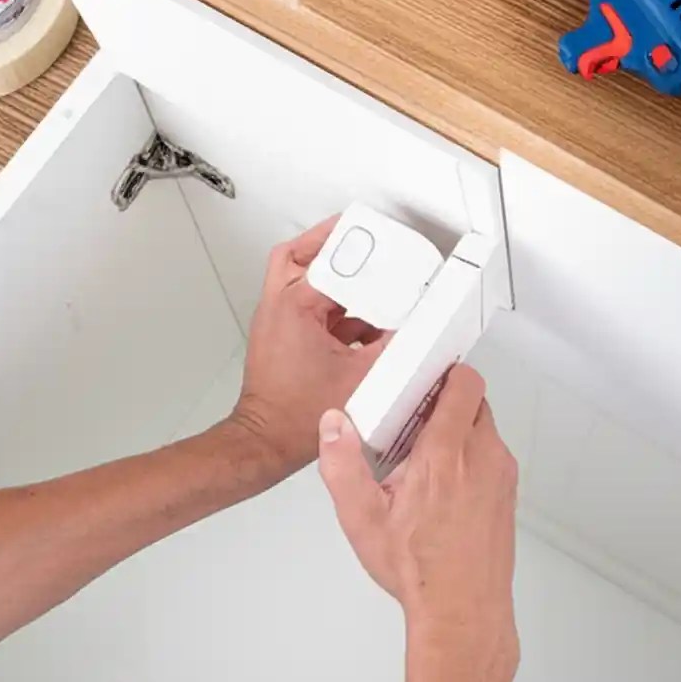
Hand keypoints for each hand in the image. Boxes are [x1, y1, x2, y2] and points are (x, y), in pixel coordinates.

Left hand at [230, 216, 388, 470]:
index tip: (381, 240)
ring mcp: (279, 321)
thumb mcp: (361, 376)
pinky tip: (366, 324)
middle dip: (335, 246)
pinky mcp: (285, 336)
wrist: (267, 442)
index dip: (361, 250)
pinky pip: (312, 308)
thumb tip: (412, 328)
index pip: (330, 260)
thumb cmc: (295, 416)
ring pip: (306, 280)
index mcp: (293, 305)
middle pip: (303, 254)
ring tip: (372, 283)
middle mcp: (279, 306)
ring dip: (339, 280)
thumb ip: (391, 346)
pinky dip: (338, 309)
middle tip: (364, 239)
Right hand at [318, 364, 519, 681]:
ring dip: (457, 431)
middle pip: (472, 400)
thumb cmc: (419, 570)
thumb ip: (342, 465)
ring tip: (424, 460)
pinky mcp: (508, 492)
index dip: (443, 374)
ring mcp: (501, 475)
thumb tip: (333, 426)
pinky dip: (470, 456)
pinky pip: (491, 454)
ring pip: (483, 427)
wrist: (462, 611)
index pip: (463, 383)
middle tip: (412, 424)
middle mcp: (482, 457)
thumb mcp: (362, 518)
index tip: (420, 382)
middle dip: (443, 403)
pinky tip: (443, 485)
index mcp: (445, 455)